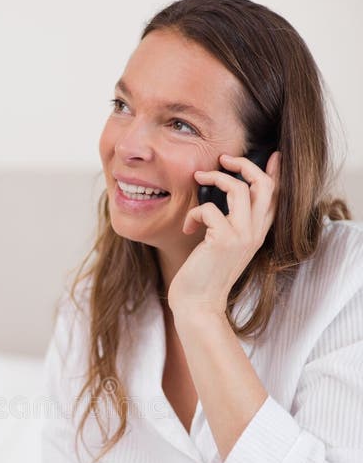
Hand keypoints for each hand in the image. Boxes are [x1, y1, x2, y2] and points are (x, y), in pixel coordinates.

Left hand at [167, 151, 280, 319]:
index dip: (275, 173)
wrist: (198, 307)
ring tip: (198, 179)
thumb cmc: (203, 278)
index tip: (272, 155)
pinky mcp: (224, 240)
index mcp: (257, 235)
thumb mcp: (222, 248)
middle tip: (223, 159)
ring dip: (215, 178)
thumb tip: (222, 200)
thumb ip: (229, 226)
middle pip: (263, 185)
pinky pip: (209, 209)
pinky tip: (187, 229)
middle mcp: (255, 234)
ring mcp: (242, 237)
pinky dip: (193, 214)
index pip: (275, 198)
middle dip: (244, 165)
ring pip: (239, 188)